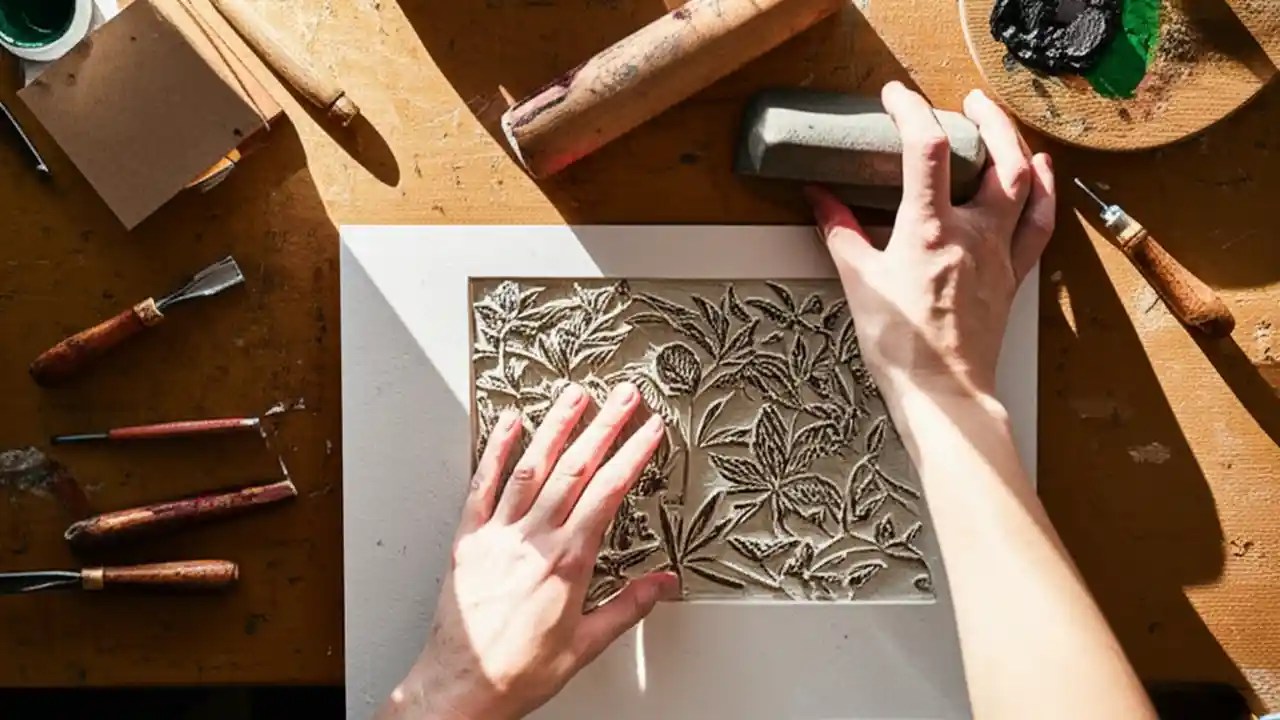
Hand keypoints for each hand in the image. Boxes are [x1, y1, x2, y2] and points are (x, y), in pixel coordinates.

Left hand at [379, 383, 677, 719]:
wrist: (462, 688)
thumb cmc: (519, 672)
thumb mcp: (586, 645)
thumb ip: (629, 607)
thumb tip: (664, 584)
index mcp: (567, 563)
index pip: (608, 493)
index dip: (632, 455)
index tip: (649, 430)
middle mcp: (533, 541)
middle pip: (575, 469)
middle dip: (604, 427)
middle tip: (625, 396)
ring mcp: (498, 535)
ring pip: (532, 468)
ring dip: (556, 427)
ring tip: (576, 395)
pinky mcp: (469, 539)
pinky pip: (483, 486)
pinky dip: (497, 452)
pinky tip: (511, 425)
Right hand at [806, 82, 1053, 403]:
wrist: (945, 394)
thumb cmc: (902, 346)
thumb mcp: (859, 283)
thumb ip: (840, 232)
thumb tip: (819, 199)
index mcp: (929, 231)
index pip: (926, 149)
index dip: (911, 111)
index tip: (895, 97)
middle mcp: (973, 234)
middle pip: (996, 156)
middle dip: (985, 118)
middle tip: (967, 101)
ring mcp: (999, 253)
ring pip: (1025, 184)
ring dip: (1017, 145)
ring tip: (1002, 125)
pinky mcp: (1013, 275)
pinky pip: (1039, 224)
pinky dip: (1044, 192)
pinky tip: (1041, 173)